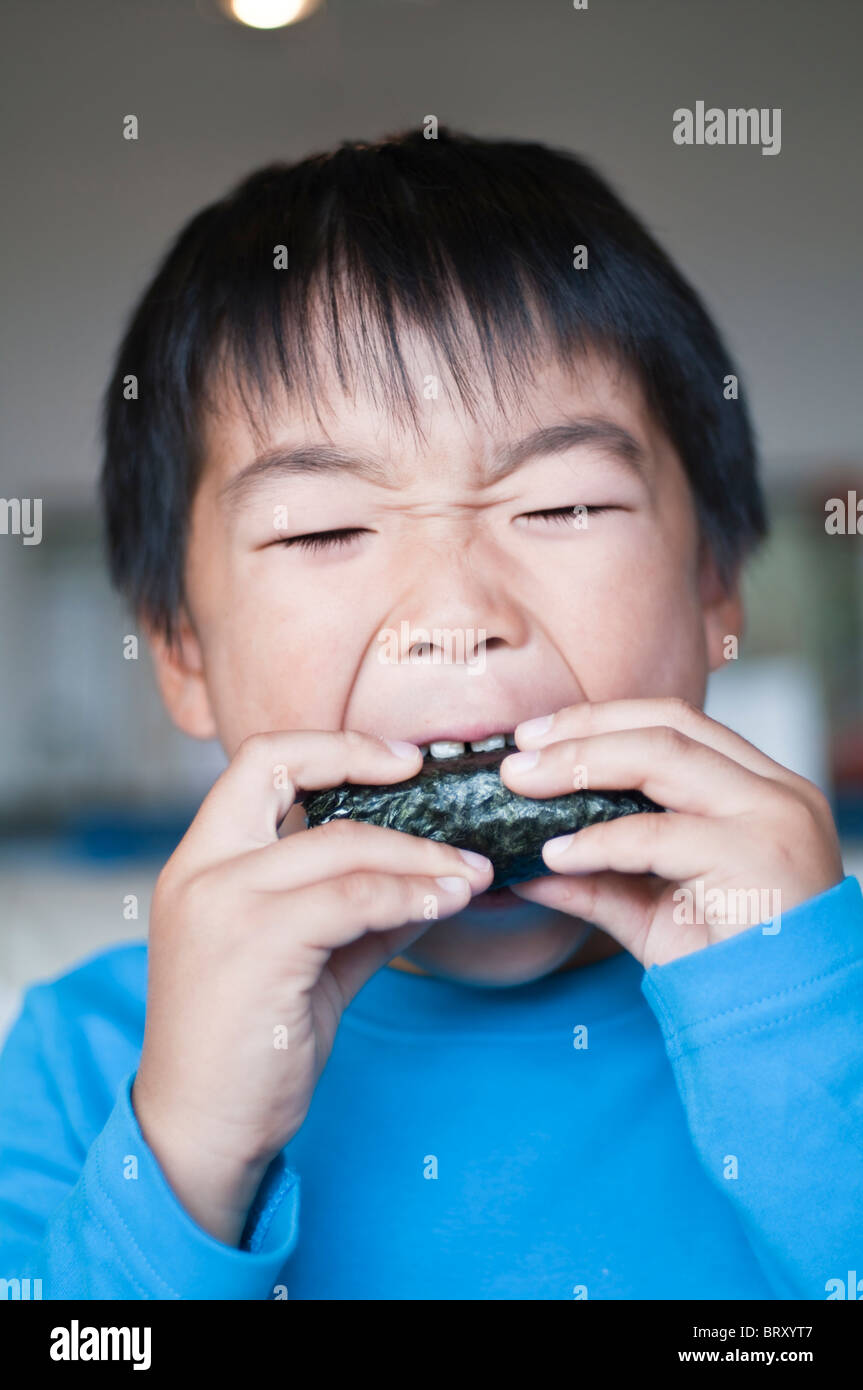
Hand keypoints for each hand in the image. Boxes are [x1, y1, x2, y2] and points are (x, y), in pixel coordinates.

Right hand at [132, 729, 491, 1244]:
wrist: (201, 1133)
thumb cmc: (249, 1047)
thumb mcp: (306, 962)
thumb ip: (359, 915)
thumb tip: (433, 880)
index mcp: (201, 862)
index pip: (258, 762)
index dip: (331, 747)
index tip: (399, 760)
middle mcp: (200, 870)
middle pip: (283, 769)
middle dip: (366, 760)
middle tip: (440, 790)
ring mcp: (222, 904)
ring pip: (339, 842)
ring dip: (419, 855)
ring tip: (469, 874)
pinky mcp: (256, 945)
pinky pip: (353, 899)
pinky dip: (410, 896)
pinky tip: (444, 905)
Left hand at [501, 698, 843, 968]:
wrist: (785, 1024)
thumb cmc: (727, 964)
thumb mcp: (648, 910)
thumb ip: (592, 880)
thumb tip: (520, 867)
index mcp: (757, 788)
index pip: (675, 721)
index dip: (599, 719)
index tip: (535, 734)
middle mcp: (774, 791)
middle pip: (667, 725)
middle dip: (582, 730)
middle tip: (516, 755)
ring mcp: (772, 817)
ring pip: (664, 756)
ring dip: (581, 764)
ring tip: (522, 785)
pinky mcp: (758, 856)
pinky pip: (659, 834)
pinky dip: (598, 840)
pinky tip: (556, 855)